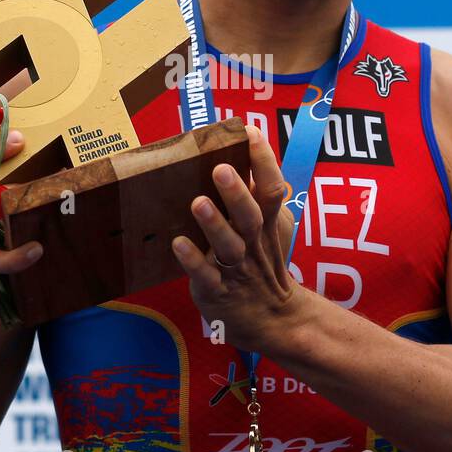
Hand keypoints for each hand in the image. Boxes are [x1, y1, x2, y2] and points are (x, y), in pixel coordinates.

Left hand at [171, 124, 305, 352]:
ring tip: (198, 202)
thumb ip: (254, 197)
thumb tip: (234, 155)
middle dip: (236, 193)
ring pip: (228, 246)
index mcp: (265, 224)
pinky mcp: (218, 291)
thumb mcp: (266, 230)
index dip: (263, 161)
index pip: (271, 188)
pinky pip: (205, 275)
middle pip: (249, 216)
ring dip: (214, 224)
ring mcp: (236, 269)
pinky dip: (193, 260)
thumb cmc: (260, 263)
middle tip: (220, 168)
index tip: (249, 132)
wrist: (273, 319)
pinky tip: (178, 243)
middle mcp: (253, 244)